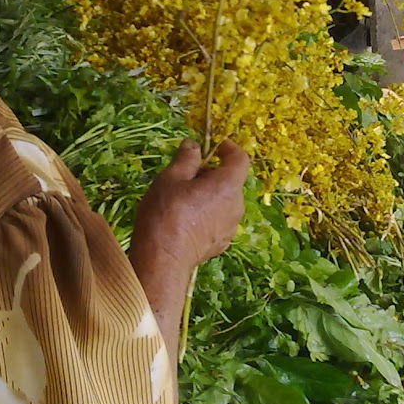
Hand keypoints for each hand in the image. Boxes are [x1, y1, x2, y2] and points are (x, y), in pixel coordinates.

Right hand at [132, 139, 248, 274]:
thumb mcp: (171, 178)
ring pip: (225, 202)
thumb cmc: (166, 213)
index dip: (229, 148)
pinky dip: (208, 214)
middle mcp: (236, 206)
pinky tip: (186, 220)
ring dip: (210, 195)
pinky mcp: (221, 244)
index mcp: (228, 186)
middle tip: (187, 174)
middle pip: (231, 181)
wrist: (162, 259)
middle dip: (213, 173)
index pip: (240, 159)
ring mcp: (230, 228)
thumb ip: (186, 158)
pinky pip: (219, 220)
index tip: (214, 145)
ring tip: (183, 198)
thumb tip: (193, 145)